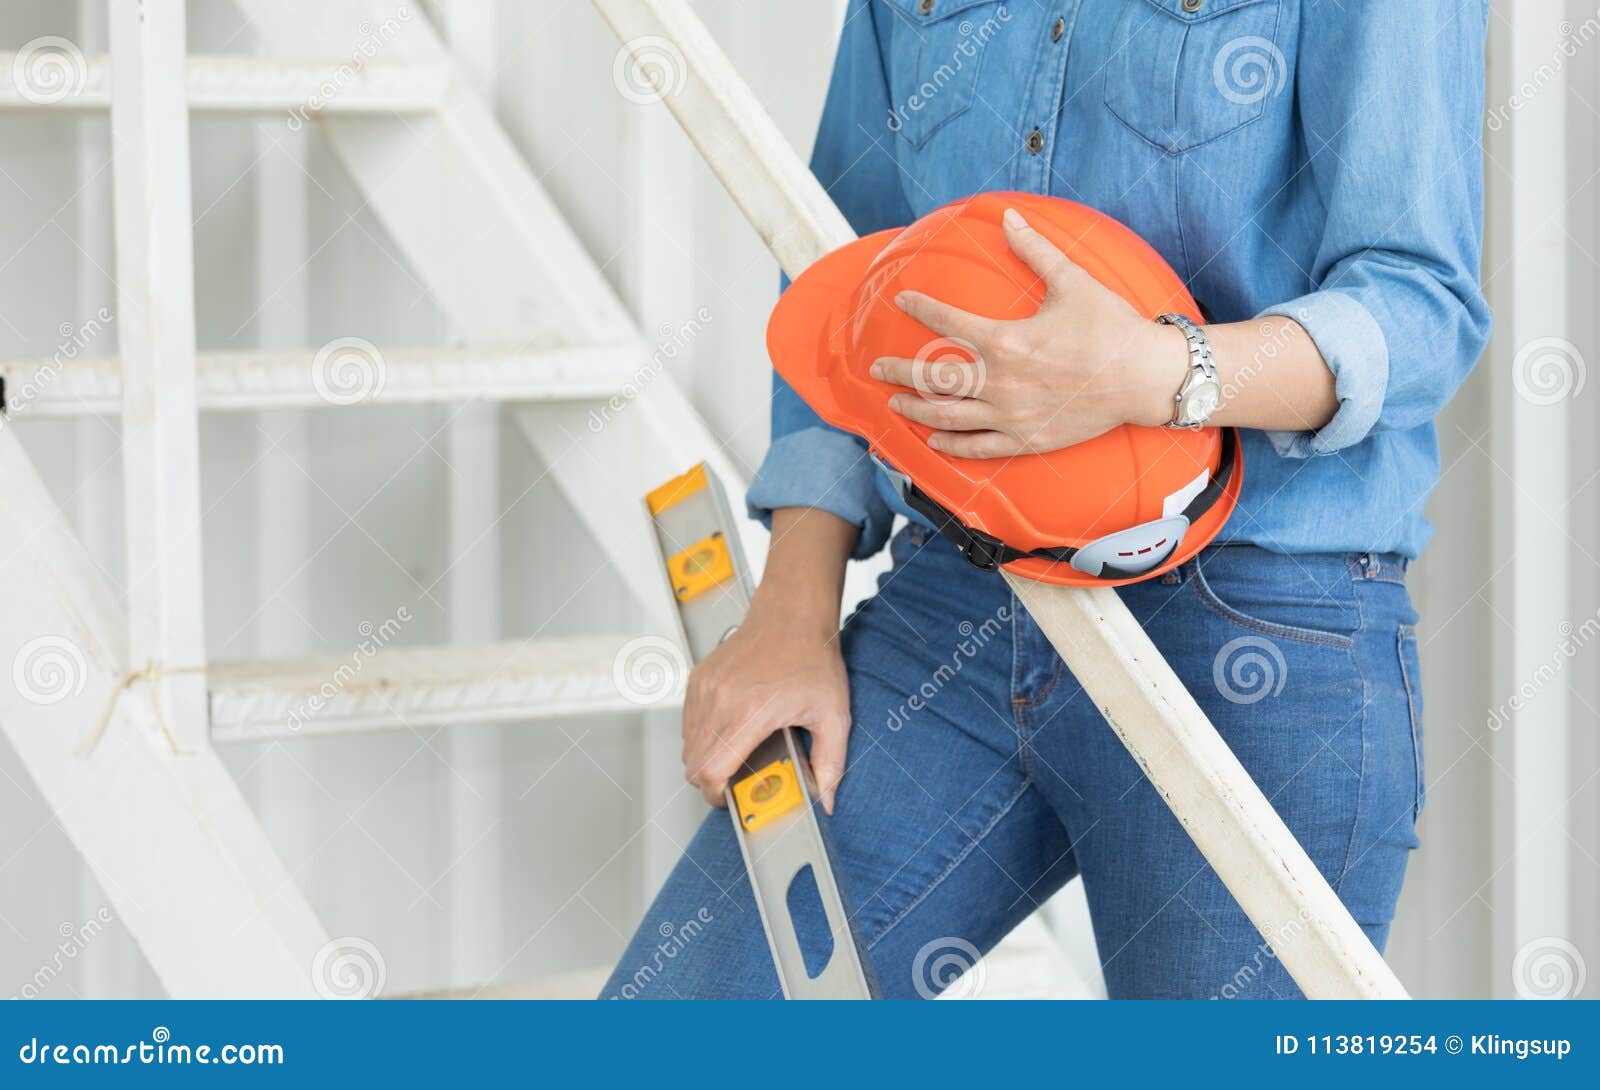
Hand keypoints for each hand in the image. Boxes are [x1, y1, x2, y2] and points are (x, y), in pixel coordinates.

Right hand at [681, 507, 856, 813]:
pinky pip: (688, 722)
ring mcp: (704, 687)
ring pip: (687, 744)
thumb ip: (830, 762)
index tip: (733, 798)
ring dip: (706, 759)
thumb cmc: (812, 656)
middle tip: (739, 780)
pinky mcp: (698, 678)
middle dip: (712, 782)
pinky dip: (702, 736)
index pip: (711, 770)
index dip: (717, 794)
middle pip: (693, 764)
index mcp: (750, 711)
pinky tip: (730, 731)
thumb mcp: (833, 714)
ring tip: (737, 755)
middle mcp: (719, 698)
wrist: (793, 612)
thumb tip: (826, 799)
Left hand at [872, 207, 1184, 457]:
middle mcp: (1002, 381)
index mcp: (1007, 340)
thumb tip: (1009, 215)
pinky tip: (934, 441)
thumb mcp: (1072, 281)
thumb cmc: (1111, 326)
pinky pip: (979, 447)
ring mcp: (1012, 414)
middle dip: (898, 373)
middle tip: (875, 370)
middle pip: (934, 379)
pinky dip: (952, 445)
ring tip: (895, 404)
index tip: (903, 299)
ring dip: (916, 410)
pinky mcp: (1027, 439)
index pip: (948, 322)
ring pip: (949, 417)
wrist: (1145, 377)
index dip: (921, 307)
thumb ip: (1034, 249)